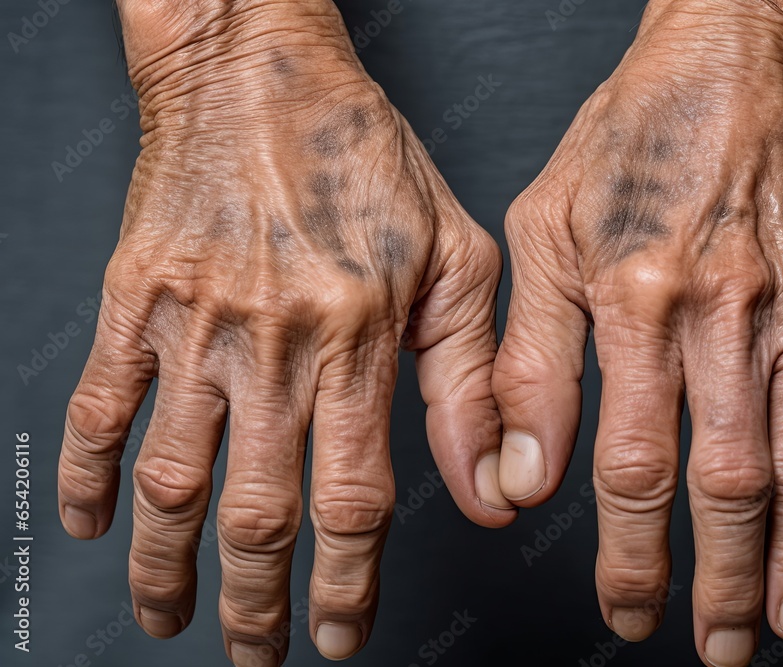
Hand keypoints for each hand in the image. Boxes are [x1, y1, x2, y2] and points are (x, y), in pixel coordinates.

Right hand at [57, 1, 512, 663]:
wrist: (259, 69)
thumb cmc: (363, 154)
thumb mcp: (456, 255)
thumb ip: (472, 378)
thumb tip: (490, 488)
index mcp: (360, 337)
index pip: (353, 496)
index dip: (346, 582)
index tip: (340, 633)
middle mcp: (275, 342)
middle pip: (260, 509)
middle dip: (258, 601)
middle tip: (256, 655)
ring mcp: (195, 323)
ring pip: (173, 476)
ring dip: (167, 563)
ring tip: (170, 617)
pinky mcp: (136, 298)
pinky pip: (101, 402)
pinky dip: (88, 472)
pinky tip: (90, 522)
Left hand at [492, 1, 782, 664]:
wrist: (737, 56)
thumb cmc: (634, 135)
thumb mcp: (545, 229)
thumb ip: (530, 356)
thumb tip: (520, 469)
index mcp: (639, 303)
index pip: (632, 465)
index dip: (629, 552)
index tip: (625, 607)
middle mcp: (725, 317)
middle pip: (726, 483)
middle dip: (719, 579)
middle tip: (714, 645)